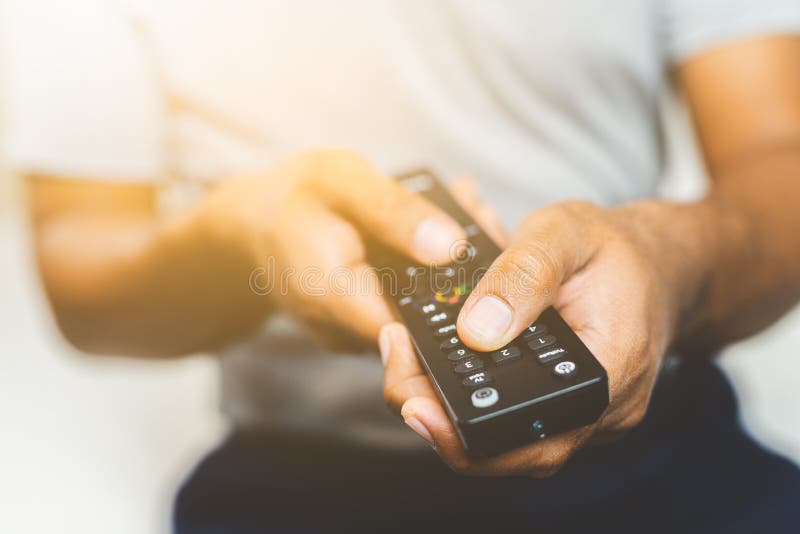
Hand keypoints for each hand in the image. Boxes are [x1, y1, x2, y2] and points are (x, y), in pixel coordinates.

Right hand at [202, 150, 469, 349]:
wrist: (254, 223)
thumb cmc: (295, 196)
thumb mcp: (342, 182)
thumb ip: (393, 213)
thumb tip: (449, 246)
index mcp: (334, 297)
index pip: (416, 335)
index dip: (463, 303)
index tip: (491, 253)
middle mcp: (344, 330)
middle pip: (426, 325)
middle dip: (465, 276)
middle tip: (486, 217)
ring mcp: (351, 335)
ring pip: (420, 317)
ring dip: (450, 272)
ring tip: (470, 212)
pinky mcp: (360, 328)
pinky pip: (406, 309)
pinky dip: (429, 276)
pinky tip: (442, 234)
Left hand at [381, 200, 679, 475]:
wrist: (658, 259)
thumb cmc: (617, 247)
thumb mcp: (567, 234)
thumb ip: (522, 277)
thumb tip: (475, 331)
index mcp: (611, 376)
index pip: (536, 441)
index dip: (469, 440)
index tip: (416, 407)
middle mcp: (598, 411)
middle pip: (507, 448)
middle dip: (439, 417)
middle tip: (396, 364)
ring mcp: (581, 412)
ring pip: (502, 435)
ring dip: (445, 403)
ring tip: (405, 355)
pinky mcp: (563, 402)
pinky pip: (509, 412)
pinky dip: (466, 390)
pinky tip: (435, 357)